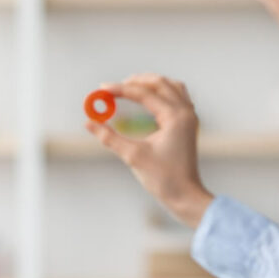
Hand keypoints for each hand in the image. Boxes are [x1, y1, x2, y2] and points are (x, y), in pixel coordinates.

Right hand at [85, 74, 213, 228]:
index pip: (144, 94)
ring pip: (171, 87)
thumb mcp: (132, 156)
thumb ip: (109, 137)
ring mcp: (189, 117)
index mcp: (175, 117)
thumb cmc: (163, 178)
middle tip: (114, 87)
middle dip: (136, 82)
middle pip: (160, 83)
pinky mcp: (188, 124)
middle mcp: (185, 112)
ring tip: (130, 87)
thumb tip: (89, 123)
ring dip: (151, 83)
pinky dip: (162, 92)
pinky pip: (177, 97)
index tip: (102, 89)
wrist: (185, 195)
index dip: (120, 90)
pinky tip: (150, 98)